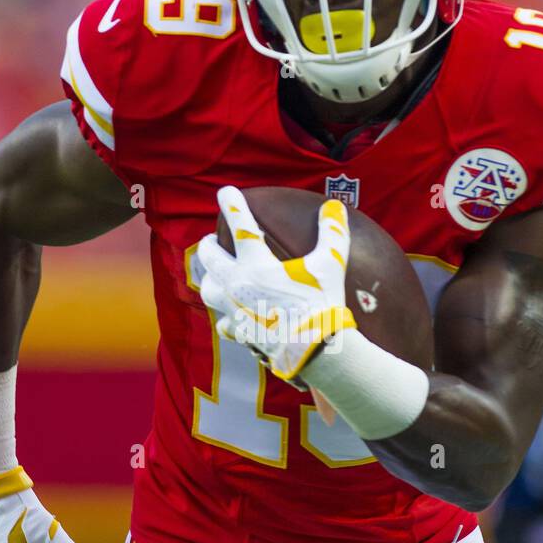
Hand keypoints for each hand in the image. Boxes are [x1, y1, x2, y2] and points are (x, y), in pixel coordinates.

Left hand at [196, 186, 355, 380]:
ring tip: (214, 276)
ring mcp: (235, 310)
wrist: (313, 351)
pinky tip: (230, 317)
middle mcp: (238, 285)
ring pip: (208, 290)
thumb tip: (334, 207)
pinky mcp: (240, 333)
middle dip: (208, 245)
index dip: (232, 205)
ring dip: (209, 279)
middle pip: (210, 258)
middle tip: (210, 240)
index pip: (240, 226)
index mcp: (256, 264)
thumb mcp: (331, 264)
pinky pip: (224, 323)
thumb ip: (332, 232)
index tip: (225, 192)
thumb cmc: (321, 304)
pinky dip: (225, 317)